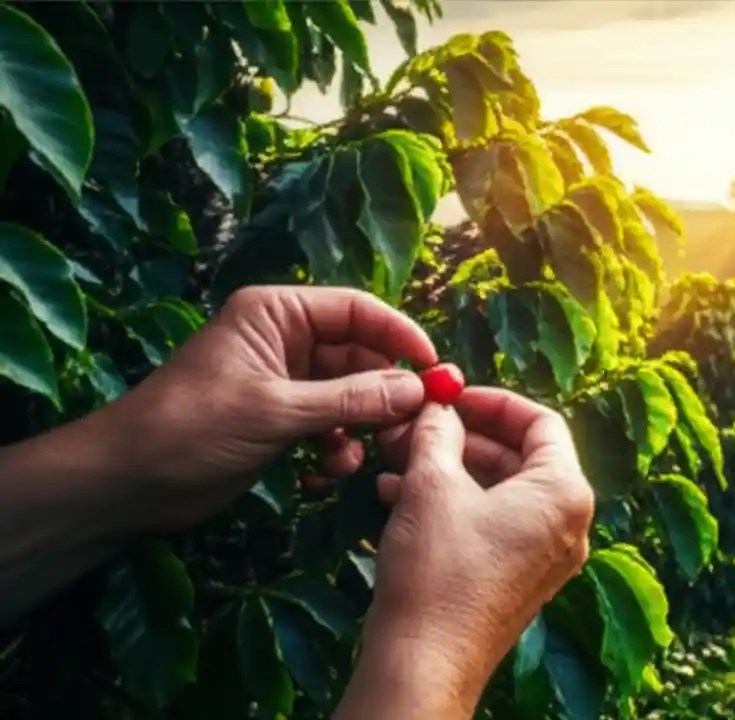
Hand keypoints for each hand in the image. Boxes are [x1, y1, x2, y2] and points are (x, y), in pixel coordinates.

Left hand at [98, 285, 436, 529]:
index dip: (400, 336)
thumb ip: (349, 400)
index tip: (436, 371)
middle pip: (362, 355)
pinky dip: (337, 450)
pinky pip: (333, 427)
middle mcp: (286, 341)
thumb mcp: (274, 410)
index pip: (357, 310)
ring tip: (355, 458)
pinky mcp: (283, 422)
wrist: (128, 482)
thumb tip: (418, 391)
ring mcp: (287, 384)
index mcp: (278, 314)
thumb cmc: (189, 427)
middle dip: (385, 393)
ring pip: (353, 397)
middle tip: (413, 427)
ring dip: (361, 429)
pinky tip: (324, 475)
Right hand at [336, 388, 594, 719]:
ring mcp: (545, 555)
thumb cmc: (436, 572)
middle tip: (415, 424)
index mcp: (564, 492)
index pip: (541, 421)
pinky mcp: (518, 577)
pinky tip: (397, 493)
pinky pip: (490, 522)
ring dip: (447, 468)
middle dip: (461, 436)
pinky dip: (451, 503)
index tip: (452, 394)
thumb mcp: (432, 484)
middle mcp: (567, 523)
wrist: (424, 662)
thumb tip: (439, 406)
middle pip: (519, 455)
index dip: (493, 401)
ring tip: (394, 458)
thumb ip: (439, 431)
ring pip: (498, 489)